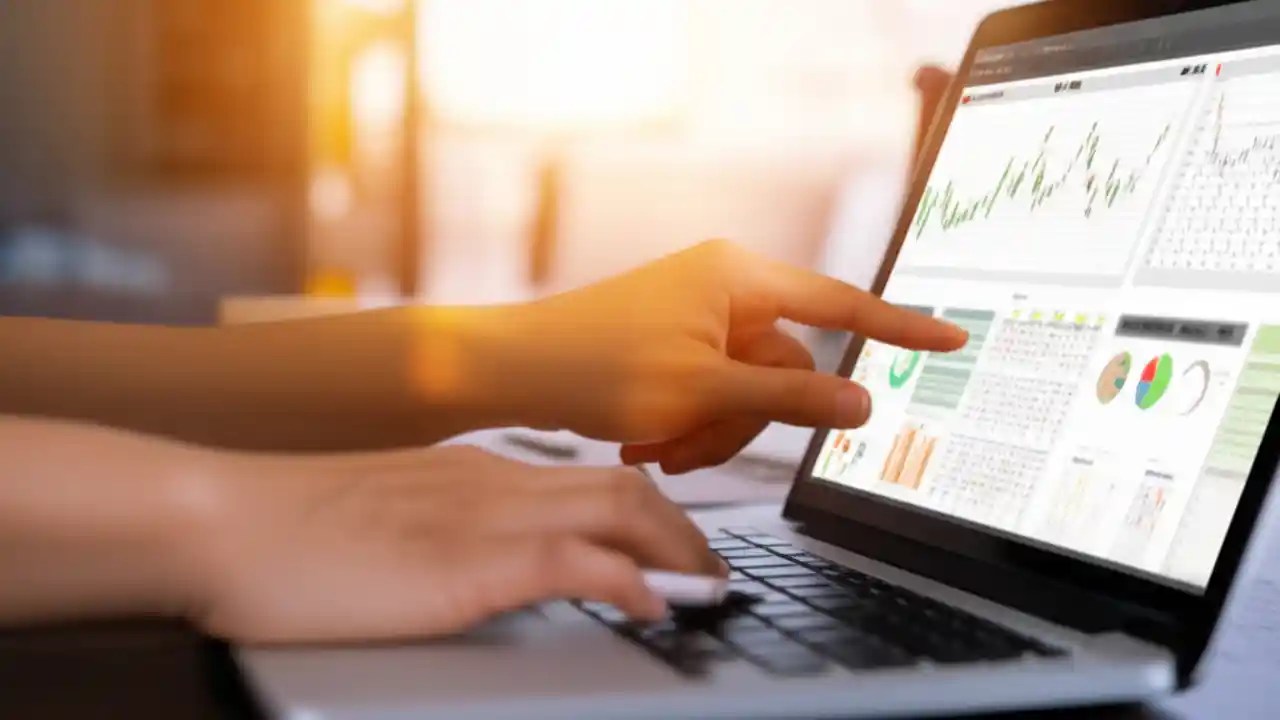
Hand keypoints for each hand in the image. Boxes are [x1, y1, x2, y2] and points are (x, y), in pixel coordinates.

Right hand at [188, 445, 722, 642]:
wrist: (221, 521)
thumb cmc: (284, 528)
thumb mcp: (384, 520)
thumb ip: (441, 529)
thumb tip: (472, 559)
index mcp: (474, 470)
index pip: (587, 477)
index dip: (646, 510)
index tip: (670, 542)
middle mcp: (494, 480)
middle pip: (623, 485)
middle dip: (681, 527)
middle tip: (708, 570)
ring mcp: (485, 514)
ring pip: (620, 509)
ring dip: (676, 549)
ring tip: (703, 588)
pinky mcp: (469, 561)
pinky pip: (578, 563)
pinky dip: (628, 582)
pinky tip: (649, 609)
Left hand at [506, 240, 966, 473]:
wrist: (513, 371)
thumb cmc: (595, 366)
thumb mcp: (704, 391)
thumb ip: (791, 396)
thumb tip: (863, 400)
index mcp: (738, 278)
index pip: (841, 304)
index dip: (899, 326)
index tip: (951, 337)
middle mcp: (725, 289)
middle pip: (785, 368)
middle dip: (742, 422)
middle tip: (687, 450)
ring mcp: (700, 317)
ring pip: (748, 391)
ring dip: (709, 433)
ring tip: (656, 451)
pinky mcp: (678, 343)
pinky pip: (714, 393)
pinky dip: (687, 425)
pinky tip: (644, 443)